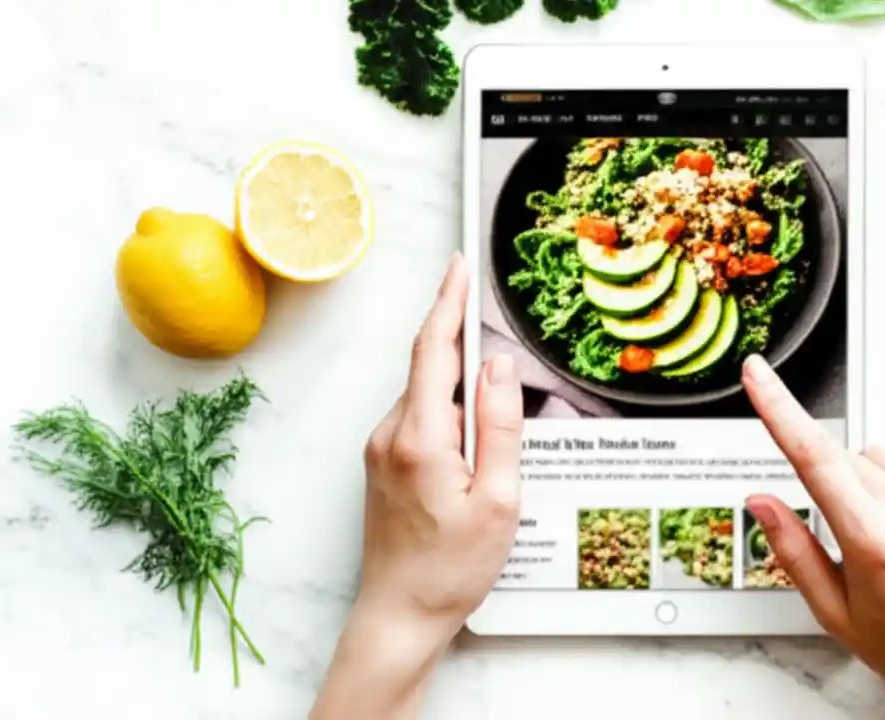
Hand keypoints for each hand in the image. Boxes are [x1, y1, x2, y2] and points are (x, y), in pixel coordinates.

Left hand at [312, 255, 522, 719]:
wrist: (400, 614)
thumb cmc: (451, 567)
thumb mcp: (497, 498)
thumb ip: (499, 425)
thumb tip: (499, 367)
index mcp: (420, 437)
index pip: (434, 350)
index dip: (449, 302)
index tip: (459, 268)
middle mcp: (390, 435)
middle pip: (431, 369)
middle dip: (465, 349)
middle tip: (503, 357)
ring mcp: (381, 450)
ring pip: (428, 396)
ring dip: (462, 393)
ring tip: (496, 439)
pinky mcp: (383, 464)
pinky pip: (420, 420)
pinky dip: (449, 416)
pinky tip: (474, 453)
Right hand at [740, 356, 884, 719]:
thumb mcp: (836, 613)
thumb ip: (792, 550)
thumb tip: (761, 501)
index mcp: (874, 541)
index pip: (814, 457)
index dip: (779, 409)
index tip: (759, 374)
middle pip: (851, 460)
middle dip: (842, 489)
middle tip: (860, 543)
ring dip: (880, 487)